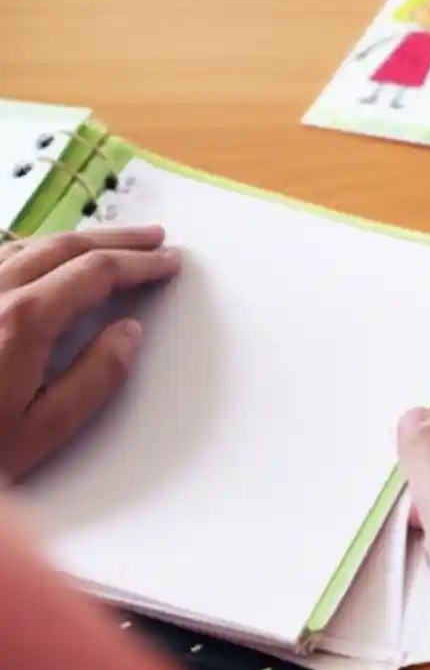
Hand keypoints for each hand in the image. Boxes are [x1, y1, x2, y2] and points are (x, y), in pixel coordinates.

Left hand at [0, 228, 180, 479]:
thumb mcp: (43, 431)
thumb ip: (95, 378)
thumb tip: (128, 334)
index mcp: (23, 321)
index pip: (95, 272)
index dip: (138, 263)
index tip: (168, 262)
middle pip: (62, 247)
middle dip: (114, 239)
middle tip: (152, 239)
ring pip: (22, 246)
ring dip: (71, 241)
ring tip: (102, 245)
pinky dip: (26, 253)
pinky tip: (35, 262)